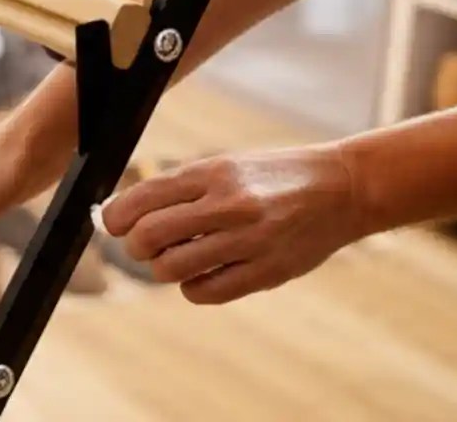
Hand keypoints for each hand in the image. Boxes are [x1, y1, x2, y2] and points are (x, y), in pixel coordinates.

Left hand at [99, 144, 364, 303]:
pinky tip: (201, 273)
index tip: (113, 224)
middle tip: (143, 245)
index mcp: (213, 172)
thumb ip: (179, 189)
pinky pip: (204, 292)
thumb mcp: (226, 165)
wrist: (343, 187)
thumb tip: (121, 214)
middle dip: (135, 246)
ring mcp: (248, 240)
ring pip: (171, 268)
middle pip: (148, 237)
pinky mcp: (267, 272)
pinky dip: (191, 287)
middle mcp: (228, 205)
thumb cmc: (273, 176)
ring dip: (162, 268)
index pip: (141, 199)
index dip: (115, 217)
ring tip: (175, 257)